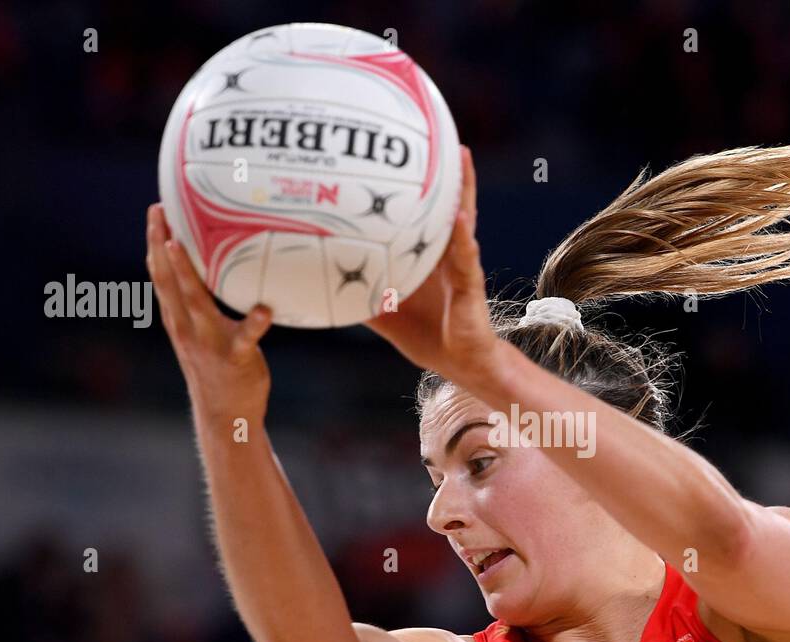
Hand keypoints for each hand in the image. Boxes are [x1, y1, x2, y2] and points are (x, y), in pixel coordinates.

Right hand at [145, 204, 273, 421]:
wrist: (225, 415)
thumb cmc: (220, 366)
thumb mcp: (203, 332)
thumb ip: (201, 304)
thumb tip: (212, 268)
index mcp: (178, 319)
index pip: (161, 275)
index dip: (155, 243)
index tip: (156, 211)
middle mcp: (186, 327)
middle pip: (167, 280)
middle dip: (159, 244)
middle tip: (158, 211)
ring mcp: (208, 342)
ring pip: (194, 302)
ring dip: (185, 272)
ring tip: (179, 244)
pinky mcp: (236, 357)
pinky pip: (245, 337)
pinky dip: (254, 323)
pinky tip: (264, 310)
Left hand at [366, 146, 499, 385]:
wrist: (462, 364)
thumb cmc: (429, 336)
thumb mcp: (383, 314)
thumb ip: (356, 298)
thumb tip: (317, 289)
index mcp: (428, 256)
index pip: (420, 212)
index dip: (413, 183)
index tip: (398, 150)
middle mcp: (448, 253)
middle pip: (445, 203)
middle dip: (442, 168)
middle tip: (436, 130)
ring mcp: (463, 265)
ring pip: (464, 220)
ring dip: (464, 188)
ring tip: (461, 157)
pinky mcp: (472, 286)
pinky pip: (467, 259)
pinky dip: (464, 239)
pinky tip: (462, 219)